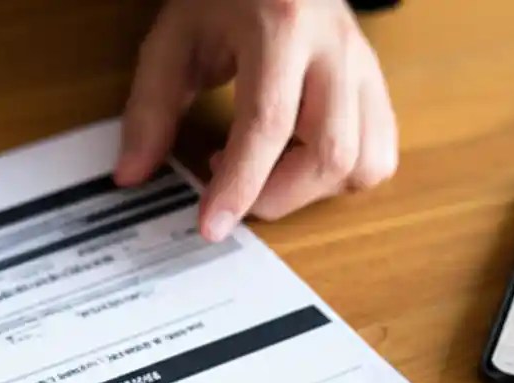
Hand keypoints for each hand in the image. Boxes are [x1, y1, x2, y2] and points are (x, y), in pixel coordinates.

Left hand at [115, 0, 397, 240]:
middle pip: (329, 153)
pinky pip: (380, 152)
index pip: (268, 124)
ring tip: (268, 170)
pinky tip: (300, 162)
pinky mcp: (375, 82)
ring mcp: (363, 65)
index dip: (239, 185)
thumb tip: (132, 173)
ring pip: (365, 161)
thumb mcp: (174, 39)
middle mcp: (334, 47)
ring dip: (311, 190)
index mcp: (282, 26)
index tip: (211, 224)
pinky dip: (342, 178)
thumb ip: (150, 107)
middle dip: (277, 196)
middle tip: (234, 189)